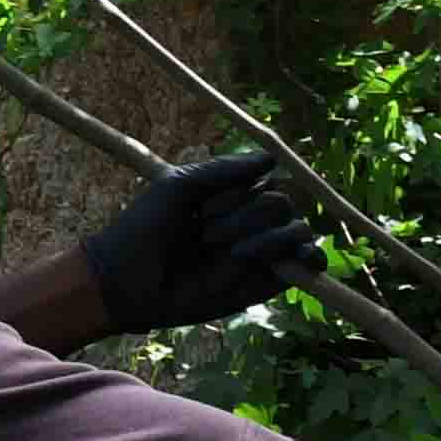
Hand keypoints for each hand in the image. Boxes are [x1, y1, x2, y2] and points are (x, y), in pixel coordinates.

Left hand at [82, 151, 326, 338]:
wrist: (128, 282)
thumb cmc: (144, 230)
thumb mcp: (177, 188)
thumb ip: (222, 171)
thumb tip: (272, 158)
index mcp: (228, 196)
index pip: (264, 179)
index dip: (241, 190)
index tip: (203, 206)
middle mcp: (248, 221)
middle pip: (281, 204)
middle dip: (247, 215)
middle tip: (206, 234)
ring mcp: (260, 252)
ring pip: (297, 230)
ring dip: (269, 237)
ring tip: (232, 252)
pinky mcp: (266, 282)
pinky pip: (308, 266)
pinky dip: (312, 258)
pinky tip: (300, 257)